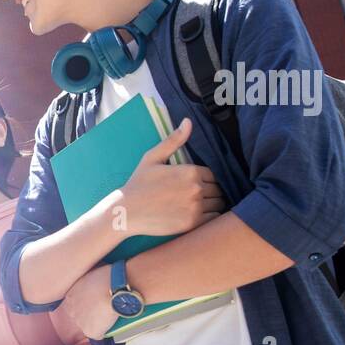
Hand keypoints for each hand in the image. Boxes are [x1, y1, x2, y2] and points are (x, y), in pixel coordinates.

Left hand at [61, 264, 118, 340]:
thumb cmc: (109, 276)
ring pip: (88, 325)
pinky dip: (105, 331)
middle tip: (103, 309)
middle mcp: (72, 309)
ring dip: (97, 322)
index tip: (96, 302)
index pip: (75, 304)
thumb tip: (96, 284)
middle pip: (80, 316)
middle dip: (90, 314)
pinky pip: (98, 335)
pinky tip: (112, 325)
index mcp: (70, 295)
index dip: (87, 304)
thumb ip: (89, 282)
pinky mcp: (91, 331)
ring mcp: (80, 321)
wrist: (116, 286)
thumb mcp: (93, 275)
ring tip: (110, 316)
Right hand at [119, 118, 225, 234]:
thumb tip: (188, 121)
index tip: (193, 185)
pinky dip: (209, 217)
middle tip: (194, 196)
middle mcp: (196, 188)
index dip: (204, 179)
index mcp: (190, 171)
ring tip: (195, 206)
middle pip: (218, 189)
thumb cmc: (138, 184)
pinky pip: (213, 219)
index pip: (213, 175)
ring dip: (211, 205)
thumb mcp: (152, 158)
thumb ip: (173, 140)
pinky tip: (195, 215)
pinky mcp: (193, 223)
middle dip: (209, 192)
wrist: (126, 211)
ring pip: (218, 204)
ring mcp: (196, 207)